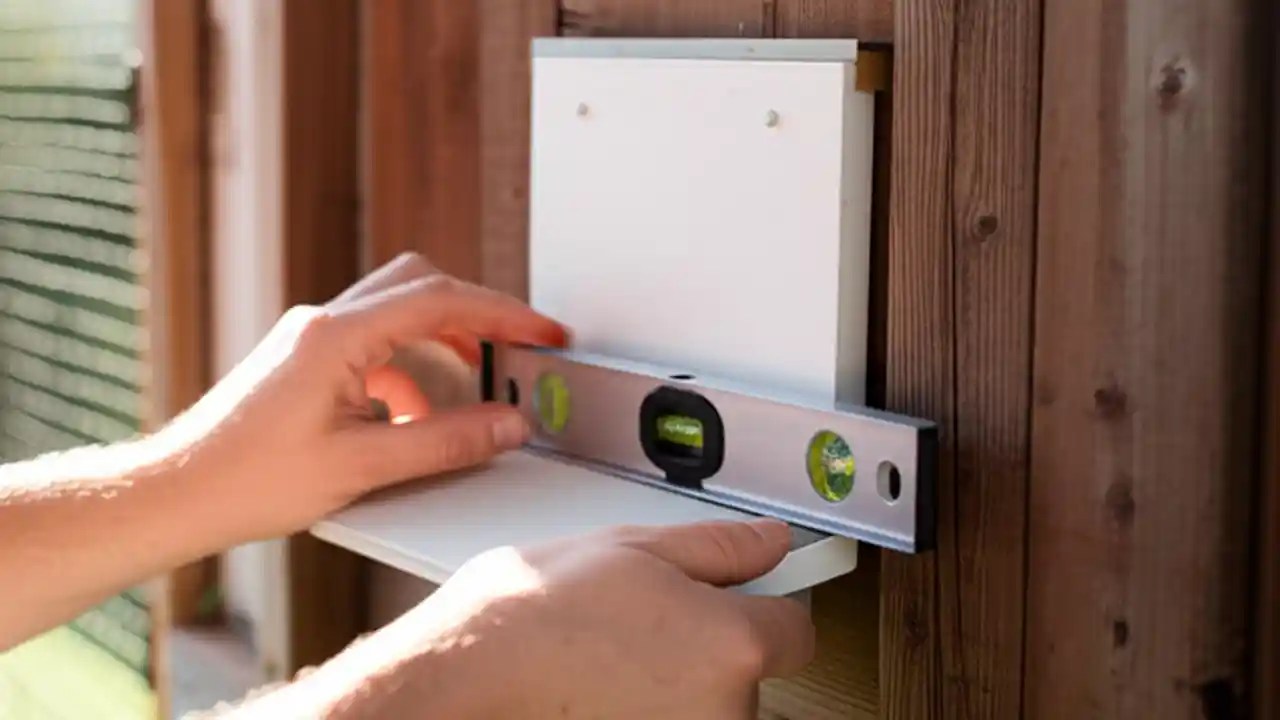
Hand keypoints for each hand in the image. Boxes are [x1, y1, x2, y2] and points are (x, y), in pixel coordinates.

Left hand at [163, 252, 568, 544]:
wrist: (177, 494)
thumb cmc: (249, 481)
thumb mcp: (362, 467)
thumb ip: (445, 443)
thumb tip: (507, 425)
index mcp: (337, 335)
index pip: (440, 301)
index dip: (504, 315)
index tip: (544, 333)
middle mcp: (322, 323)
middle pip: (420, 287)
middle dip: (477, 314)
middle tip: (518, 346)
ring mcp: (310, 338)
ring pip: (397, 316)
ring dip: (443, 345)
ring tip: (477, 389)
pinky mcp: (305, 361)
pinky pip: (374, 348)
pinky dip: (409, 374)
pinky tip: (415, 420)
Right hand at [246, 519, 814, 718]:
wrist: (459, 681)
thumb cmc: (529, 617)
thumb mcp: (630, 547)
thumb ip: (718, 548)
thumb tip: (770, 543)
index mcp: (731, 646)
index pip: (796, 629)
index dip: (766, 602)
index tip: (747, 593)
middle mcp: (724, 713)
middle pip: (747, 671)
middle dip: (708, 643)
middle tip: (645, 619)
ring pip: (705, 705)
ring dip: (674, 683)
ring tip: (609, 655)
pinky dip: (644, 712)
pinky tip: (599, 688)